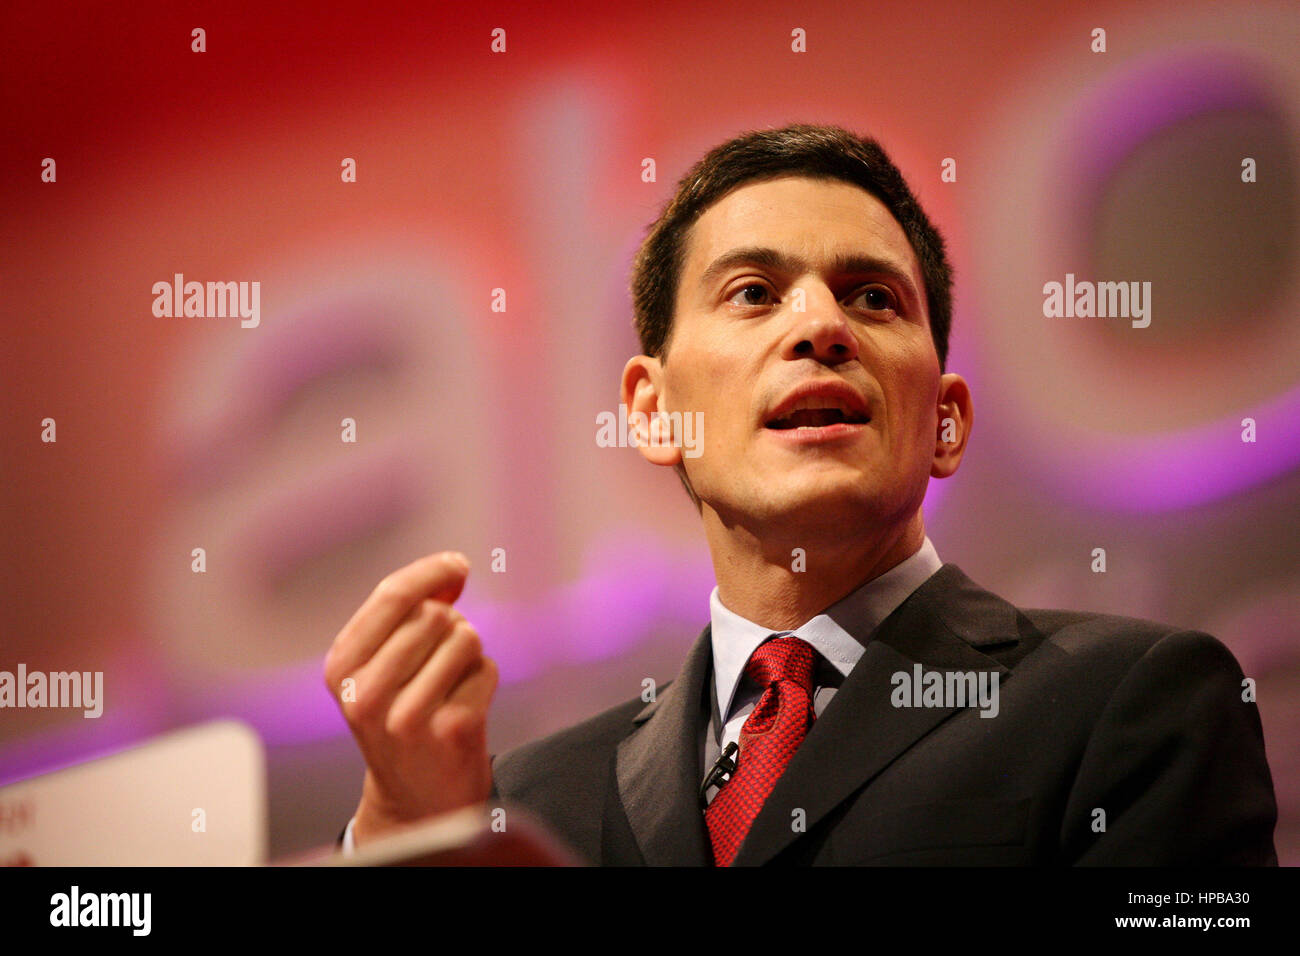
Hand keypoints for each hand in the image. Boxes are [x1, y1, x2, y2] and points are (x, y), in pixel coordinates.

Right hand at [323, 551, 498, 845]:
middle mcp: (366, 693)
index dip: (431, 572)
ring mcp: (408, 716)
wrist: (416, 800)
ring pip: (465, 638)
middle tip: (440, 661)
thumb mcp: (382, 666)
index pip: (392, 595)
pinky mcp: (451, 731)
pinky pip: (486, 670)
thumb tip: (453, 569)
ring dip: (469, 654)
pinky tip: (463, 707)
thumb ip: (409, 614)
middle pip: (434, 615)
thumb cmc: (401, 715)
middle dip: (450, 626)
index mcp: (341, 669)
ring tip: (449, 685)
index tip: (458, 565)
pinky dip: (483, 680)